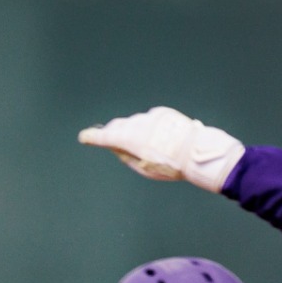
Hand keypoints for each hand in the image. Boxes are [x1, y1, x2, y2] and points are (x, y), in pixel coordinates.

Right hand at [79, 106, 244, 192]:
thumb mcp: (144, 169)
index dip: (93, 137)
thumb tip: (117, 148)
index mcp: (130, 139)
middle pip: (118, 126)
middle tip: (110, 140)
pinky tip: (158, 137)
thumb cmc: (170, 166)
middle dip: (113, 132)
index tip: (84, 137)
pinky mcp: (162, 113)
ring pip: (134, 122)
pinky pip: (149, 119)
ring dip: (132, 130)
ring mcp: (150, 117)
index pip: (105, 137)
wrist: (197, 152)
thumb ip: (126, 157)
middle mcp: (137, 124)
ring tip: (143, 144)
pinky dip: (147, 126)